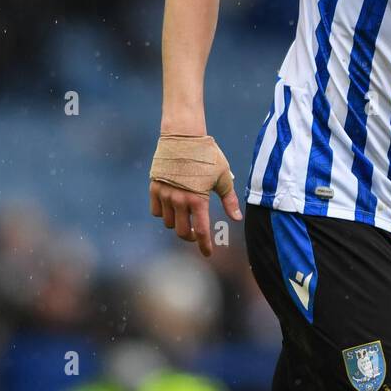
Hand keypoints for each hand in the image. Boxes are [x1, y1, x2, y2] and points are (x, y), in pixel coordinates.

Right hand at [149, 133, 242, 257]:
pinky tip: (173, 208)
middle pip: (181, 231)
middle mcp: (179, 200)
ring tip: (186, 217)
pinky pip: (156, 210)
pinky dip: (164, 213)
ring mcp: (165, 194)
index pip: (201, 231)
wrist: (184, 137)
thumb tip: (236, 218)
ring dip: (177, 224)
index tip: (208, 253)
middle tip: (197, 234)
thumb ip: (229, 200)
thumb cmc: (207, 156)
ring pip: (168, 222)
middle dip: (190, 237)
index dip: (204, 245)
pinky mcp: (154, 188)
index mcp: (198, 200)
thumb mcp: (223, 177)